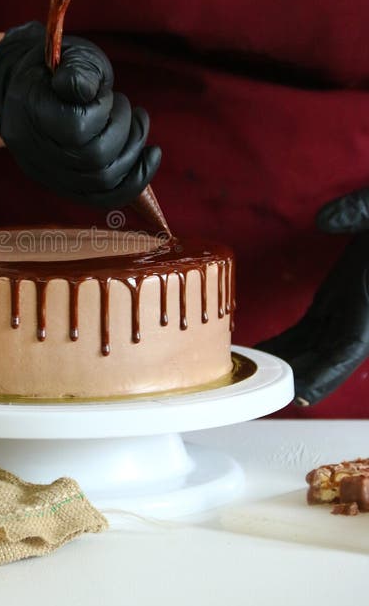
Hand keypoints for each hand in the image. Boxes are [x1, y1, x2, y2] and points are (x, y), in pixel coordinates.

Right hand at [0, 21, 160, 207]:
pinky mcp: (66, 187)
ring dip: (133, 149)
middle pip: (94, 159)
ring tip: (136, 121)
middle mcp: (34, 152)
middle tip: (127, 107)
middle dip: (124, 130)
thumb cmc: (58, 68)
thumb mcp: (70, 56)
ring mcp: (49, 174)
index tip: (103, 93)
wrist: (33, 90)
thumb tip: (86, 91)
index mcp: (30, 114)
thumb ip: (79, 70)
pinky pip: (104, 198)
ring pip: (104, 180)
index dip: (101, 111)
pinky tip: (151, 156)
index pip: (76, 129)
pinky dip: (135, 180)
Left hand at [257, 188, 368, 405]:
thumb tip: (322, 219)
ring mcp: (348, 311)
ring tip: (249, 372)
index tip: (300, 393)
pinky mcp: (336, 302)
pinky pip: (309, 331)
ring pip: (315, 348)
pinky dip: (285, 344)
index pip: (350, 349)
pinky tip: (260, 350)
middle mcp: (362, 316)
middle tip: (257, 391)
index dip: (326, 375)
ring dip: (284, 362)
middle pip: (325, 359)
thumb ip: (356, 211)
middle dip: (294, 377)